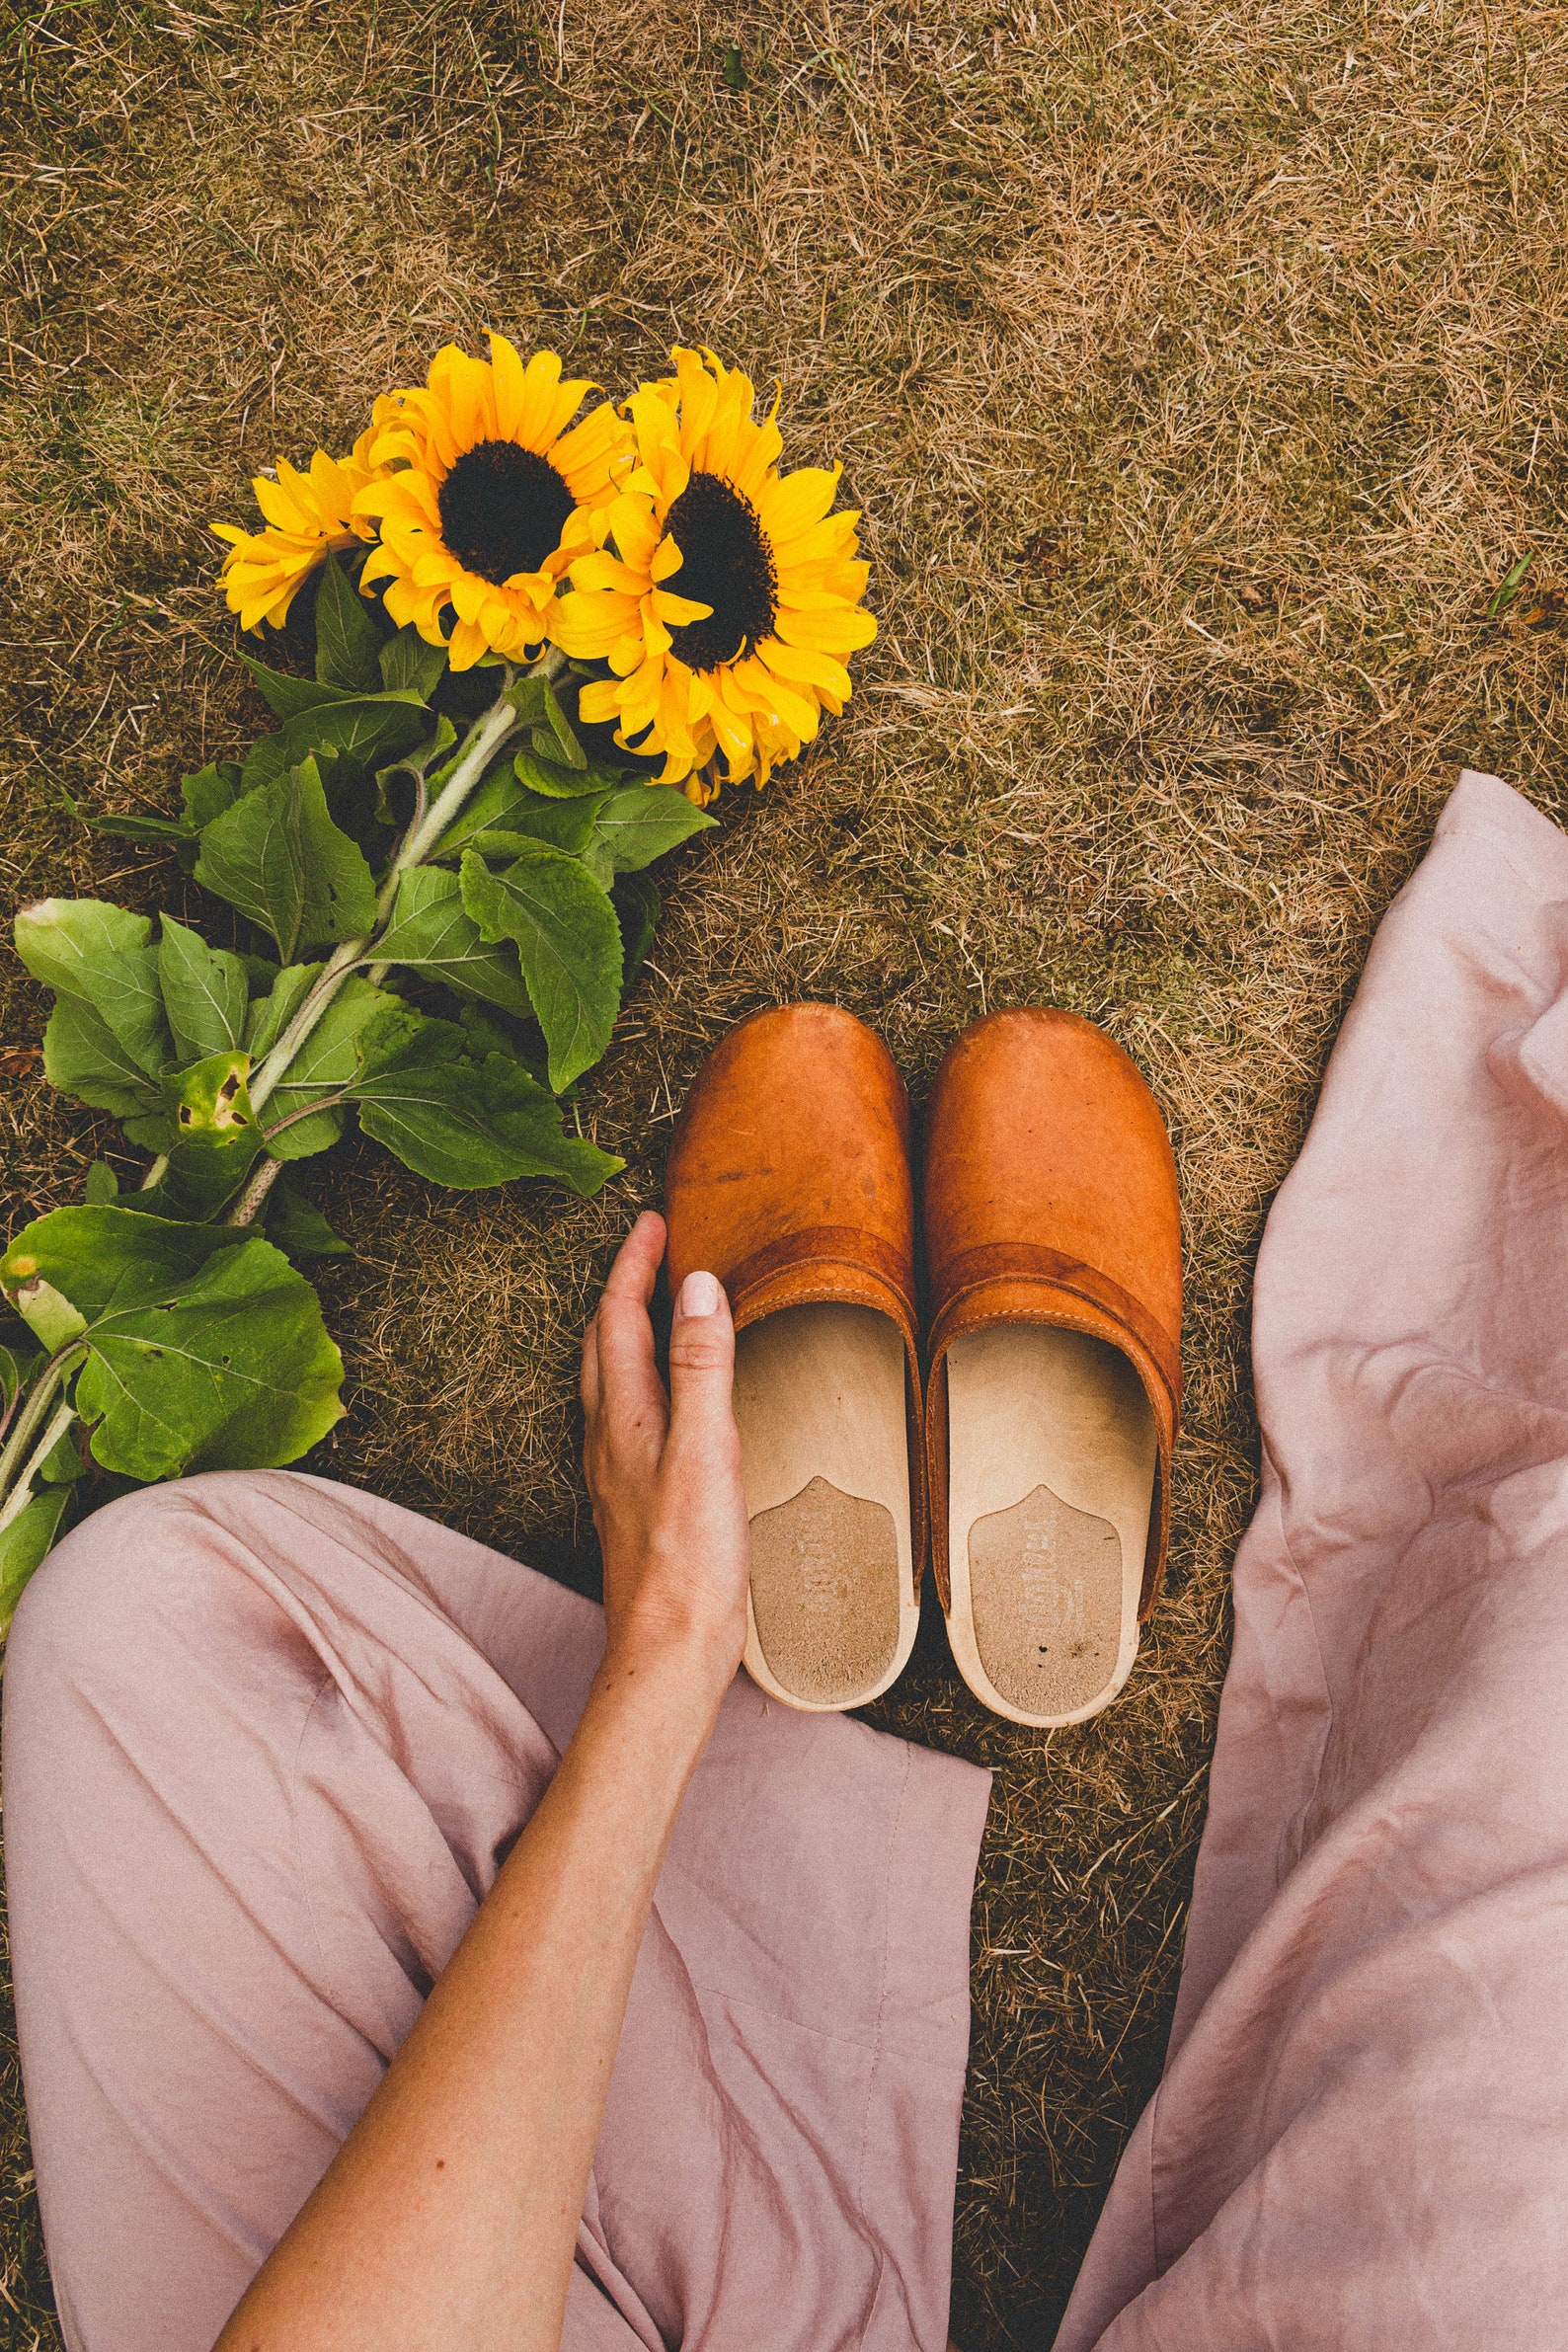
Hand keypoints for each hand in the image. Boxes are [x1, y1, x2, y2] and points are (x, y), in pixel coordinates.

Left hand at [580, 1210, 749, 1695]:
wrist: (670, 1648)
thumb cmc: (689, 1560)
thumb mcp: (708, 1450)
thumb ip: (702, 1366)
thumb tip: (697, 1287)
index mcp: (623, 1417)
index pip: (619, 1317)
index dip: (633, 1264)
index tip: (652, 1221)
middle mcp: (610, 1438)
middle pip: (604, 1343)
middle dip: (623, 1289)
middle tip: (649, 1249)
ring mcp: (618, 1471)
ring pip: (611, 1381)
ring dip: (627, 1332)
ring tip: (654, 1306)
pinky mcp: (636, 1499)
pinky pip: (629, 1415)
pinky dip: (645, 1379)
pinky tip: (666, 1399)